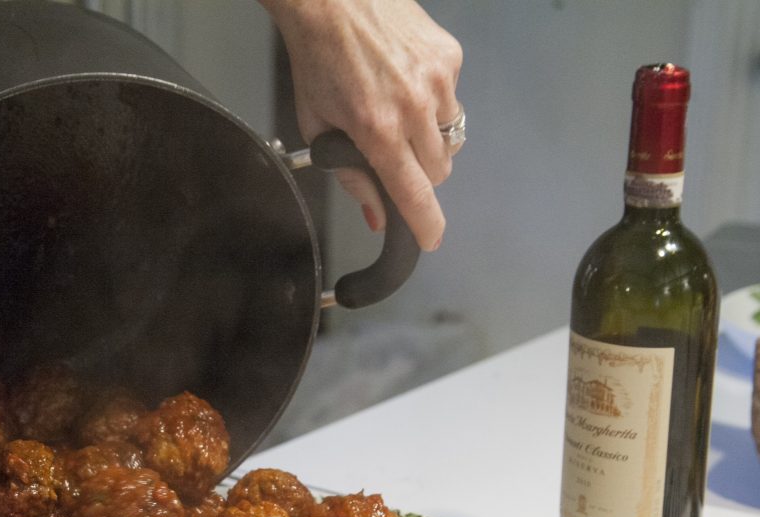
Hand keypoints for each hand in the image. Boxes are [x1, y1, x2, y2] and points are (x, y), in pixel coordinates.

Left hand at [261, 0, 462, 250]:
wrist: (333, 0)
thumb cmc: (319, 60)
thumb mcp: (319, 127)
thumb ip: (351, 176)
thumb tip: (375, 214)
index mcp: (378, 130)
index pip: (415, 194)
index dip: (425, 224)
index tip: (430, 238)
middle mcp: (414, 107)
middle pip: (439, 171)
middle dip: (420, 174)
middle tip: (395, 155)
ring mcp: (438, 80)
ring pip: (450, 138)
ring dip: (429, 139)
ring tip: (399, 113)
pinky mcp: (450, 57)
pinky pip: (453, 101)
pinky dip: (433, 103)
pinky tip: (406, 82)